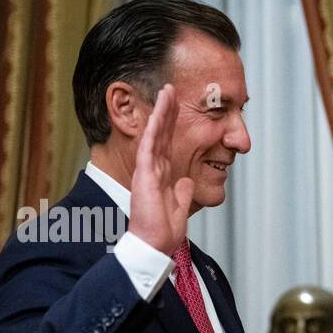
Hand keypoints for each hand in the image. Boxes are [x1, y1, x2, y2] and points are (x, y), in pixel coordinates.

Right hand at [130, 83, 194, 255]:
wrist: (154, 244)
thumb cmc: (163, 231)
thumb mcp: (179, 207)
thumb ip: (181, 192)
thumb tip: (187, 181)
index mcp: (163, 176)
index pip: (169, 144)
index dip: (173, 125)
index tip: (178, 107)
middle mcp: (154, 169)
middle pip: (162, 133)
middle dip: (167, 111)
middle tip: (171, 89)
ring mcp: (148, 168)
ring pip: (155, 133)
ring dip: (162, 111)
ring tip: (167, 90)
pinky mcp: (145, 171)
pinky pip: (150, 143)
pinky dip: (156, 125)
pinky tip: (161, 110)